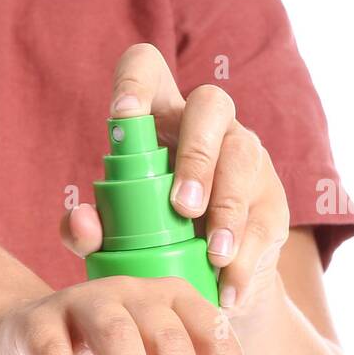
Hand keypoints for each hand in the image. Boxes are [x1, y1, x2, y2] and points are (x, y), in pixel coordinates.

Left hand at [61, 43, 290, 320]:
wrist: (206, 285)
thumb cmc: (147, 241)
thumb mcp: (111, 239)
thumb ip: (88, 231)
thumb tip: (81, 221)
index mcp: (157, 118)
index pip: (147, 68)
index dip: (135, 80)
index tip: (121, 115)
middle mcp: (206, 125)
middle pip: (210, 105)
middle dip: (197, 156)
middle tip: (182, 208)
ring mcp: (245, 156)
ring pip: (244, 157)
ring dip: (229, 207)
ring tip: (214, 255)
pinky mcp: (272, 199)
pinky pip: (265, 216)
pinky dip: (248, 256)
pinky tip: (230, 286)